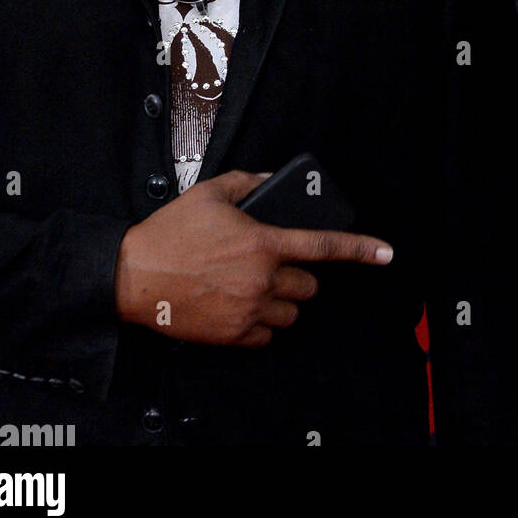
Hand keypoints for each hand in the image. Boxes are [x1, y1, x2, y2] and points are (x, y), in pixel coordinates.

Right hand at [113, 169, 392, 346]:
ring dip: (281, 302)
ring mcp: (248, 311)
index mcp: (263, 242)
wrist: (131, 276)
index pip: (323, 248)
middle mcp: (262, 280)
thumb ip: (248, 181)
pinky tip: (240, 307)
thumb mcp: (210, 192)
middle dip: (296, 276)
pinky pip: (267, 337)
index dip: (360, 250)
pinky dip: (260, 325)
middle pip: (308, 287)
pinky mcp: (232, 336)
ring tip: (253, 288)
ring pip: (291, 314)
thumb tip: (270, 180)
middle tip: (270, 266)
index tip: (386, 254)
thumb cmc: (168, 233)